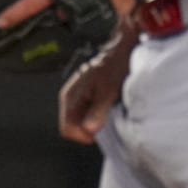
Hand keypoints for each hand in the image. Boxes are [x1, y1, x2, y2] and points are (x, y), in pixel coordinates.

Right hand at [57, 24, 136, 143]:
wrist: (120, 52)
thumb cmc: (113, 68)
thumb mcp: (108, 91)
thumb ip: (98, 111)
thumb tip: (89, 130)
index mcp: (70, 96)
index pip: (67, 129)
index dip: (82, 135)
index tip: (98, 132)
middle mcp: (70, 99)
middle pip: (72, 128)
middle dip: (88, 130)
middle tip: (105, 122)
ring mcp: (77, 99)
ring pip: (79, 124)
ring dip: (93, 124)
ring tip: (107, 115)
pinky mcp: (85, 100)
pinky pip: (86, 117)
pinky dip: (96, 119)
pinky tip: (106, 111)